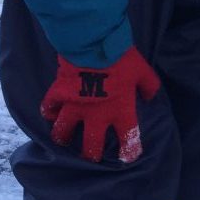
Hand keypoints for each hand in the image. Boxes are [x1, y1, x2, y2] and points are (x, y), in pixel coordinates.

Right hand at [40, 46, 160, 162]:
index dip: (129, 151)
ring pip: (64, 131)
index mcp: (120, 111)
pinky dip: (48, 112)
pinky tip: (49, 114)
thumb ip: (149, 86)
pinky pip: (48, 108)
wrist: (94, 43)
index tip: (127, 157)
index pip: (128, 138)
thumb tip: (151, 97)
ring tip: (64, 140)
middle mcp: (97, 115)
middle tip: (91, 156)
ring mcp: (75, 106)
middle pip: (91, 145)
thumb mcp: (143, 71)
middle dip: (91, 155)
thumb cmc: (122, 58)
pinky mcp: (58, 94)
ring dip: (63, 137)